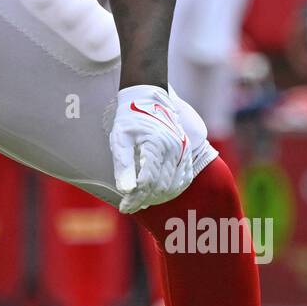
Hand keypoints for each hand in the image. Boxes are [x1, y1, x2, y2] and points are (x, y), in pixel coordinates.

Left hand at [108, 84, 193, 212]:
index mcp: (156, 145)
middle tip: (130, 205)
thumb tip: (125, 190)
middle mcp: (173, 149)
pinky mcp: (187, 151)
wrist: (148, 98)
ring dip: (158, 198)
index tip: (124, 207)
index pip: (146, 183)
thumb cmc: (129, 119)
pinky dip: (174, 190)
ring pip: (174, 186)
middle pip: (161, 187)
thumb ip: (123, 165)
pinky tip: (160, 195)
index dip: (135, 198)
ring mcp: (183, 150)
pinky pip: (185, 178)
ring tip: (141, 202)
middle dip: (145, 200)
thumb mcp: (119, 139)